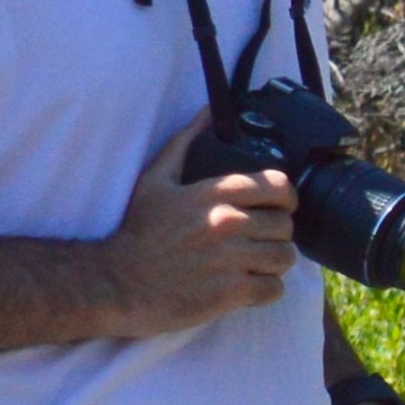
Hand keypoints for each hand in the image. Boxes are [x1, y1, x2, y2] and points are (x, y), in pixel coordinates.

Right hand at [109, 115, 298, 332]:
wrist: (118, 283)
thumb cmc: (140, 231)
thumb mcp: (156, 179)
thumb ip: (185, 143)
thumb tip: (209, 111)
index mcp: (213, 194)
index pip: (278, 186)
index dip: (285, 198)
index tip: (276, 207)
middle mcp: (226, 223)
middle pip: (286, 225)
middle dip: (275, 234)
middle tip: (257, 241)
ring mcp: (230, 259)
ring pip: (285, 257)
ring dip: (273, 263)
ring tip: (252, 264)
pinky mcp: (231, 293)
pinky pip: (274, 289)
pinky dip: (264, 291)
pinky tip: (245, 286)